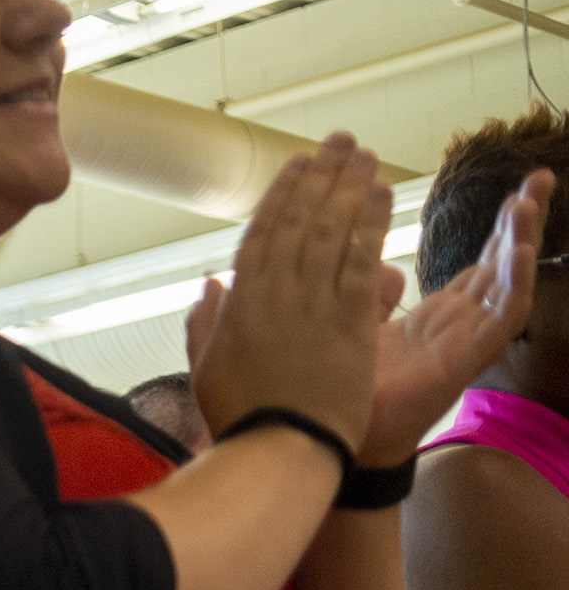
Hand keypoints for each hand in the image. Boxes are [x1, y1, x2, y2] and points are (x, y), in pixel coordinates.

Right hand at [188, 134, 392, 454]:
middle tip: (339, 140)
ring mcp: (314, 305)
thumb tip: (208, 285)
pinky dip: (373, 224)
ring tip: (365, 155)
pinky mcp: (351, 320)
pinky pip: (362, 260)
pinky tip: (384, 194)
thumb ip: (204, 324)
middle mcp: (276, 294)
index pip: (263, 233)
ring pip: (332, 232)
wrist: (282, 449)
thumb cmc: (243, 415)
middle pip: (301, 221)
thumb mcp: (207, 369)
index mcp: (241, 304)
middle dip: (321, 176)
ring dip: (351, 187)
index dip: (282, 194)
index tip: (298, 164)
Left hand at [347, 170, 550, 465]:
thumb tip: (378, 264)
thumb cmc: (350, 391)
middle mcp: (462, 325)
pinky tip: (522, 251)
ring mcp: (468, 342)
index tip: (513, 186)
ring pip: (507, 283)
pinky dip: (515, 283)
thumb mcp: (360, 327)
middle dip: (521, 221)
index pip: (481, 261)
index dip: (499, 226)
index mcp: (441, 315)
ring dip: (521, 241)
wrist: (340, 441)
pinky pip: (503, 318)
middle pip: (502, 264)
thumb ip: (374, 295)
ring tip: (528, 201)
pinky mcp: (467, 361)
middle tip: (537, 176)